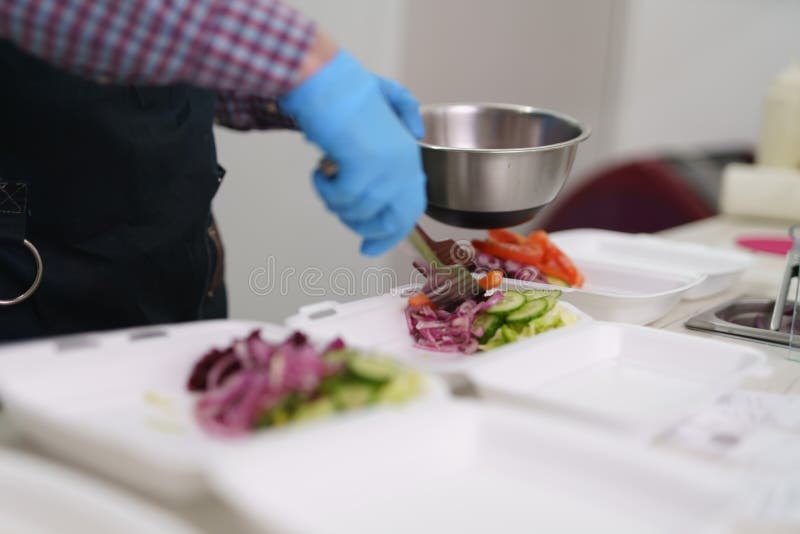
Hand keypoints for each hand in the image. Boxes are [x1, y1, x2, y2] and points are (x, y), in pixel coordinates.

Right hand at [279, 50, 426, 256]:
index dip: (391, 234)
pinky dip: (325, 188)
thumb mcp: (385, 93)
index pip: (410, 210)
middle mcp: (404, 167)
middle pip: (390, 220)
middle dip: (363, 227)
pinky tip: (319, 169)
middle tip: (339, 214)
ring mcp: (386, 170)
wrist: (328, 78)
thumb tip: (415, 131)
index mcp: (410, 155)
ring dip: (335, 200)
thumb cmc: (349, 86)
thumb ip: (404, 109)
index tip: (369, 248)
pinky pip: (341, 198)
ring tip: (324, 176)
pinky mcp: (364, 169)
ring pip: (358, 211)